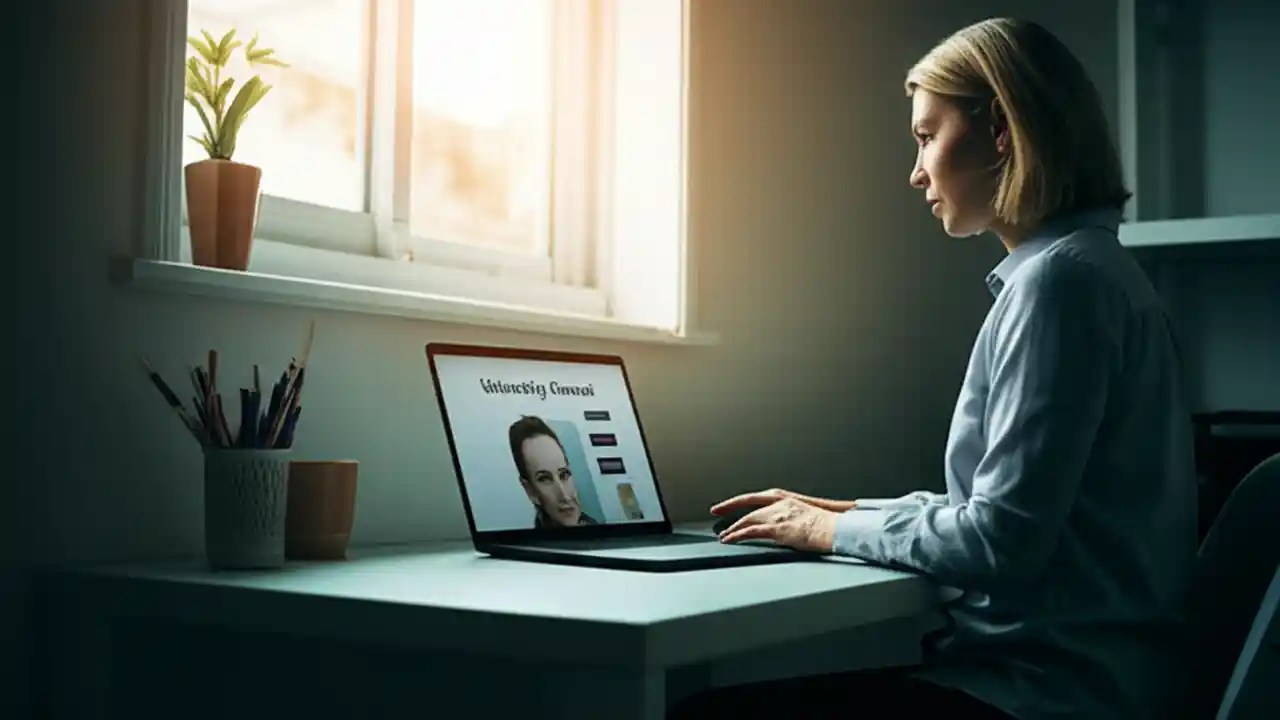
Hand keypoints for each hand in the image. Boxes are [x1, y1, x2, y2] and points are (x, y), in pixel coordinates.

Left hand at [711, 489, 845, 552]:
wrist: (837, 528)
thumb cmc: (827, 523)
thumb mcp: (806, 512)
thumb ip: (790, 515)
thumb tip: (786, 524)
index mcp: (785, 497)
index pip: (754, 497)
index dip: (736, 501)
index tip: (724, 505)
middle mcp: (778, 503)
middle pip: (747, 507)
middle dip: (729, 511)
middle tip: (716, 514)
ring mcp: (777, 515)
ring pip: (747, 520)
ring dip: (733, 529)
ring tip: (723, 535)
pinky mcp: (777, 529)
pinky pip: (750, 532)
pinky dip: (737, 536)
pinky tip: (729, 540)